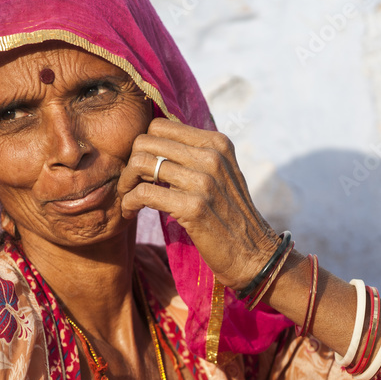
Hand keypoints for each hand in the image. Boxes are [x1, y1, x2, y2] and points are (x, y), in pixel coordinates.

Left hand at [119, 118, 278, 290]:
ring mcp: (203, 181)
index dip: (144, 146)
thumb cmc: (230, 217)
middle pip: (147, 141)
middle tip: (130, 184)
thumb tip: (158, 140)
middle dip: (130, 162)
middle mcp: (211, 156)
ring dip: (126, 183)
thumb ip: (196, 155)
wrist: (254, 253)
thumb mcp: (221, 174)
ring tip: (129, 199)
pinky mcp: (193, 207)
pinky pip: (143, 193)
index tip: (142, 168)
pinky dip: (129, 202)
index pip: (160, 126)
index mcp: (217, 143)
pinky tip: (130, 211)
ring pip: (141, 163)